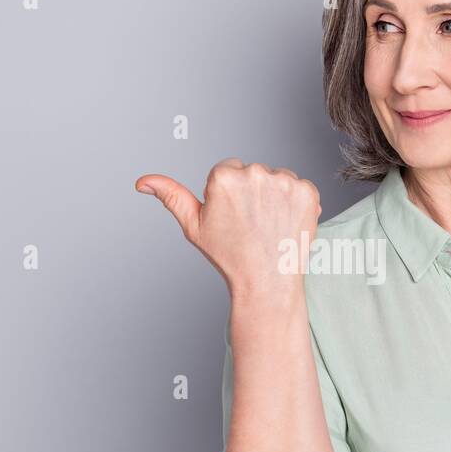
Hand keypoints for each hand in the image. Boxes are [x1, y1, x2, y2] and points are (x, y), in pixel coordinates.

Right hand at [135, 159, 320, 298]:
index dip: (229, 195)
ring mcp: (284, 181)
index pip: (228, 169)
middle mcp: (255, 172)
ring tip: (269, 225)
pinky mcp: (308, 191)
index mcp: (224, 176)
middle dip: (252, 193)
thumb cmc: (229, 256)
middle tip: (251, 225)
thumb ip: (171, 196)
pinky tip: (286, 224)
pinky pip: (300, 188)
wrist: (267, 282)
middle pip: (253, 172)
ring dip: (275, 196)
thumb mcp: (194, 226)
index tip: (233, 217)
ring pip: (277, 178)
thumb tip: (142, 181)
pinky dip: (296, 203)